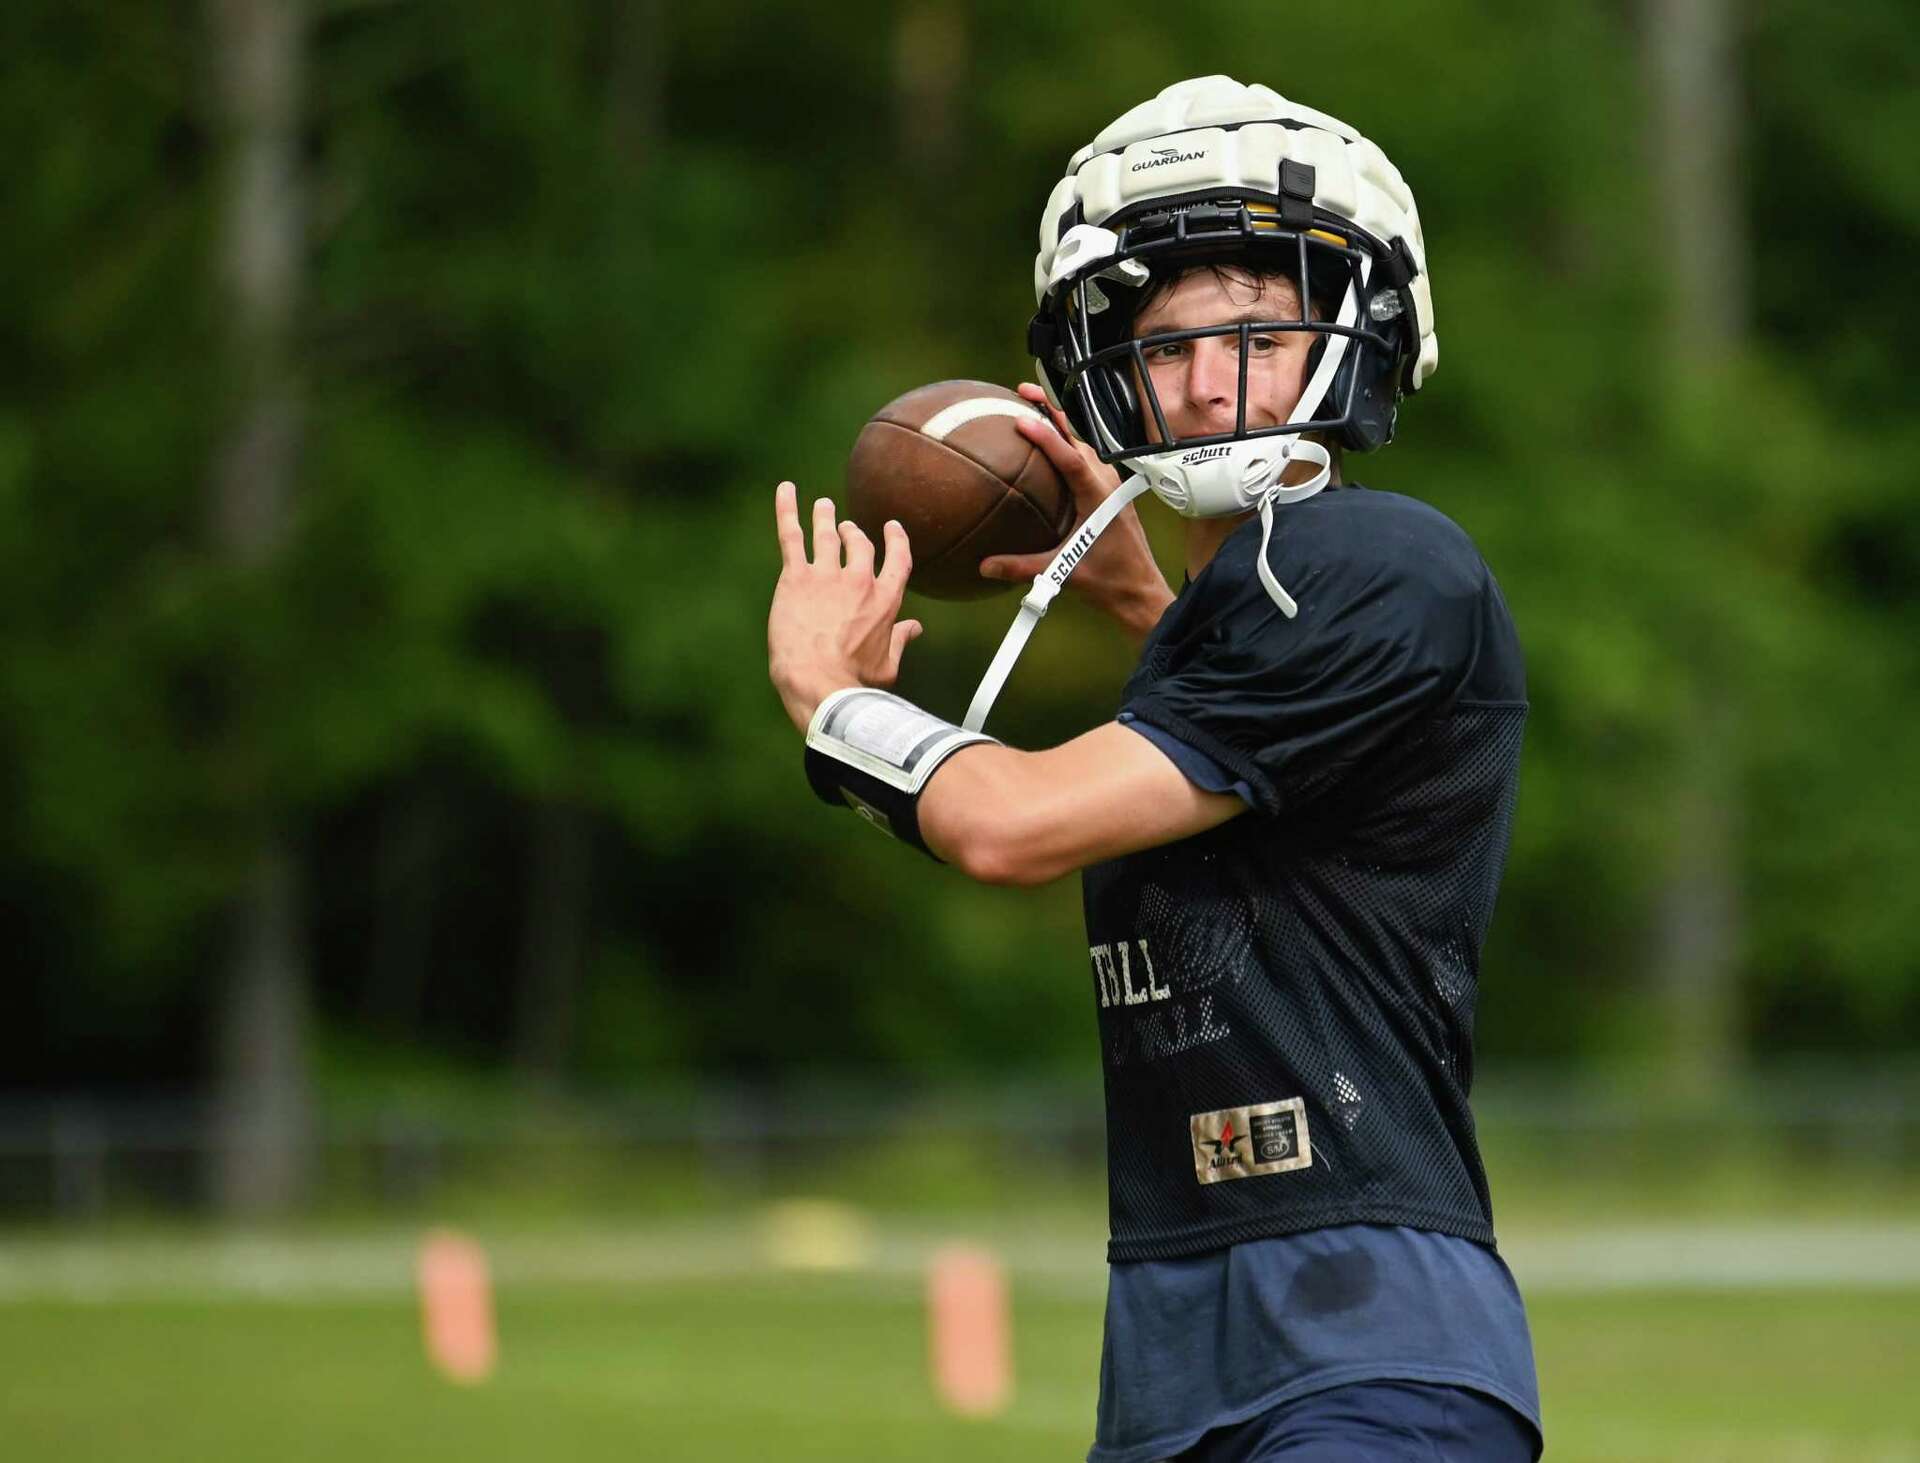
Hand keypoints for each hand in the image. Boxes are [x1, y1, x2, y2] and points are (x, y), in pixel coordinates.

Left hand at [768, 481, 923, 733]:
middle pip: (858, 544)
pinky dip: (787, 509)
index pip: (897, 560)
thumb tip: (915, 629)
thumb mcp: (888, 665)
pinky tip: (785, 489)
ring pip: (826, 535)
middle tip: (844, 527)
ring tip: (823, 506)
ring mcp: (826, 576)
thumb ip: (901, 641)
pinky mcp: (796, 577)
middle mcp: (859, 581)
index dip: (896, 541)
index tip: (891, 528)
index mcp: (885, 600)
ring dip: (825, 517)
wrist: (819, 682)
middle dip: (852, 532)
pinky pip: (792, 535)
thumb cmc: (855, 681)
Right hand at [980, 384, 1174, 645]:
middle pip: (1078, 438)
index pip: (1071, 458)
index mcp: (1099, 498)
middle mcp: (1106, 484)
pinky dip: (1065, 443)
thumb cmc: (1108, 582)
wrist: (1139, 591)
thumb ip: (1022, 568)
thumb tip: (984, 566)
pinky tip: (1048, 445)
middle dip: (1051, 410)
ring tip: (1032, 408)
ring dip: (1059, 423)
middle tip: (1021, 391)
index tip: (1022, 419)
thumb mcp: (1063, 573)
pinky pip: (1085, 458)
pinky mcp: (1108, 492)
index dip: (1047, 437)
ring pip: (1083, 443)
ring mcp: (1109, 486)